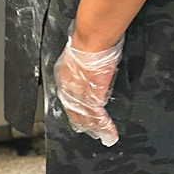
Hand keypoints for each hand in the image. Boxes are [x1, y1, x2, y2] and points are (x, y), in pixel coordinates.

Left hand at [54, 22, 123, 145]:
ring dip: (94, 126)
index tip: (78, 111)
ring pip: (86, 116)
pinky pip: (97, 117)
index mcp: (64, 73)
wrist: (92, 38)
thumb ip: (81, 61)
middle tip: (88, 129)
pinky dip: (104, 126)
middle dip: (82, 120)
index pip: (67, 95)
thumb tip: (88, 61)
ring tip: (101, 135)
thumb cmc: (87, 38)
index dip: (73, 104)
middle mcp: (69, 87)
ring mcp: (80, 93)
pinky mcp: (93, 97)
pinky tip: (109, 133)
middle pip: (74, 109)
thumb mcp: (79, 50)